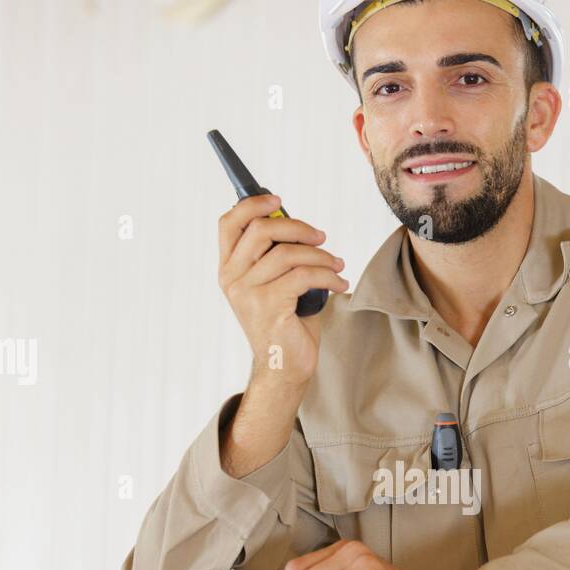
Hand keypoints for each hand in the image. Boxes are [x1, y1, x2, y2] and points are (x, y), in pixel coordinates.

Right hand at [217, 195, 349, 386]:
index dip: (253, 205)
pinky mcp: (268, 306)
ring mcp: (247, 293)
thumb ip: (275, 255)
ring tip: (337, 265)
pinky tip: (340, 284)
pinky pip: (304, 276)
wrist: (284, 367)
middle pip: (261, 229)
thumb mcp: (274, 283)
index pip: (228, 223)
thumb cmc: (284, 323)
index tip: (279, 201)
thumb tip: (295, 223)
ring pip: (287, 253)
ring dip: (320, 255)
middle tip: (321, 237)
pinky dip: (328, 276)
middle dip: (298, 227)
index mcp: (229, 269)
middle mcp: (232, 279)